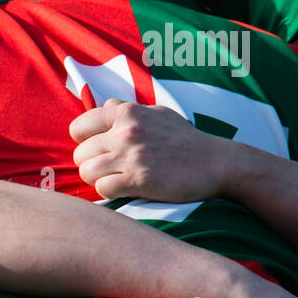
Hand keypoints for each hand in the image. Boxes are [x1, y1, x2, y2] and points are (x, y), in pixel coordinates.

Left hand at [70, 98, 231, 201]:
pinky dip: (109, 192)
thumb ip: (128, 110)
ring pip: (87, 172)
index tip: (97, 150)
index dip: (84, 142)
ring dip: (97, 180)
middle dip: (90, 164)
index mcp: (127, 113)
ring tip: (114, 180)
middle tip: (108, 169)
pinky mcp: (139, 179)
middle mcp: (126, 132)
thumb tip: (103, 106)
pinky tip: (124, 189)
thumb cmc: (186, 139)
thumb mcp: (158, 113)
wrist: (218, 163)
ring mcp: (132, 156)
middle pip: (80, 154)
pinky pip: (102, 188)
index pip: (78, 127)